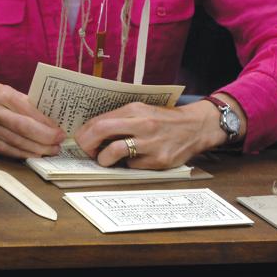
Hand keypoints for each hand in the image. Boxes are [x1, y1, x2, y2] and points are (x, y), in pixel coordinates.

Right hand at [0, 82, 65, 158]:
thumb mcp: (7, 91)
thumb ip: (26, 103)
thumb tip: (50, 118)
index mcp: (1, 95)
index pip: (28, 110)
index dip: (46, 122)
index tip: (60, 129)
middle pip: (23, 129)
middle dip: (45, 138)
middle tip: (59, 141)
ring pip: (18, 143)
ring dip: (38, 149)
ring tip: (52, 150)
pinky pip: (9, 151)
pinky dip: (25, 154)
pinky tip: (37, 154)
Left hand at [73, 94, 246, 168]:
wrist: (196, 127)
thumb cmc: (165, 120)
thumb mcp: (143, 112)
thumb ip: (121, 120)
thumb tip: (93, 132)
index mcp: (135, 110)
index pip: (99, 120)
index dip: (84, 132)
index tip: (81, 139)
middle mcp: (142, 124)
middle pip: (101, 131)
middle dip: (86, 144)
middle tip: (86, 151)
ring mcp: (150, 143)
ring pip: (113, 151)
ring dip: (103, 159)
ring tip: (105, 160)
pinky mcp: (158, 160)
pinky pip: (132, 166)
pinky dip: (128, 165)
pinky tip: (133, 161)